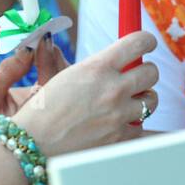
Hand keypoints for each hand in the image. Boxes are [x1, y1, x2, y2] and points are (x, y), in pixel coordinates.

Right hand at [13, 32, 159, 156]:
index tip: (147, 44)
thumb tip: (88, 50)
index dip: (147, 40)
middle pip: (151, 72)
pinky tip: (152, 131)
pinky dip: (146, 131)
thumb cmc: (42, 109)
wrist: (32, 143)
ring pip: (152, 100)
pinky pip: (148, 132)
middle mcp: (112, 88)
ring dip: (143, 100)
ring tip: (128, 104)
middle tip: (135, 79)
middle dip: (144, 74)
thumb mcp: (62, 76)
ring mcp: (118, 115)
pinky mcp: (121, 139)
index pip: (139, 42)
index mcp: (97, 67)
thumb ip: (88, 64)